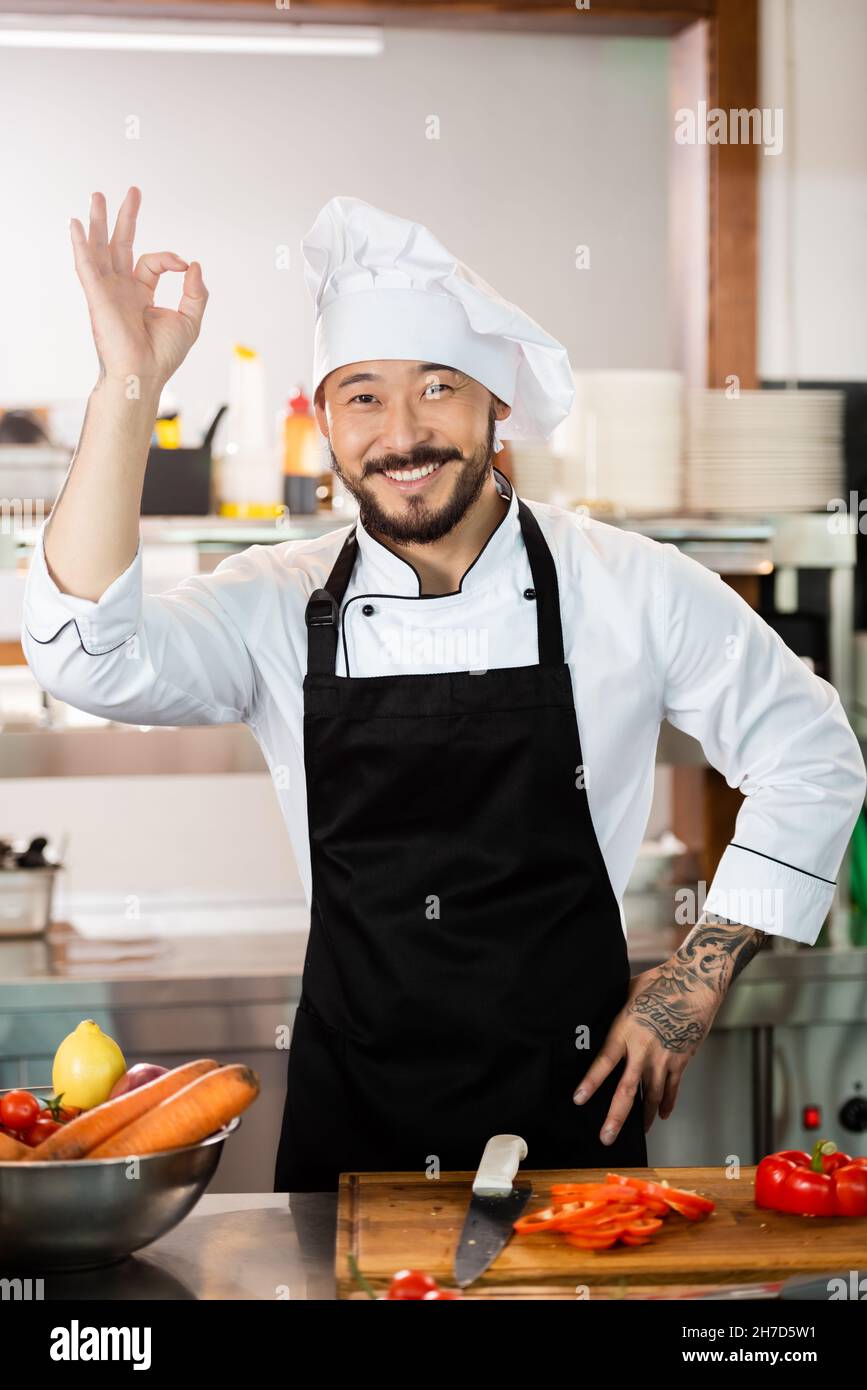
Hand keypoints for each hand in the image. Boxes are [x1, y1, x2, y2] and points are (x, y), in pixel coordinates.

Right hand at [70, 186, 207, 389]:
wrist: (145, 374)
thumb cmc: (163, 356)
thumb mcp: (190, 320)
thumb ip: (195, 292)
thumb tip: (195, 265)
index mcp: (140, 293)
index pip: (151, 262)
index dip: (170, 258)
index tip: (185, 266)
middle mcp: (121, 289)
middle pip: (120, 245)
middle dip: (125, 218)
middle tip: (133, 192)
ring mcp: (108, 291)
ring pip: (101, 249)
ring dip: (98, 222)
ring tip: (97, 196)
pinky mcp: (98, 296)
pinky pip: (86, 266)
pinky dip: (80, 245)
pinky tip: (75, 225)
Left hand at [573, 917, 764, 1143]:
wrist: (696, 983)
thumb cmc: (659, 982)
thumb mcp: (628, 994)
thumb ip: (616, 1012)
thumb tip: (600, 1015)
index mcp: (625, 1030)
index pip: (604, 1062)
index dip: (591, 1082)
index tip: (578, 1100)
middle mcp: (643, 1049)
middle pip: (627, 1089)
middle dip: (616, 1116)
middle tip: (606, 1137)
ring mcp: (664, 1057)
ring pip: (652, 1095)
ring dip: (643, 1116)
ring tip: (636, 1131)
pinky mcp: (681, 1060)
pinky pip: (673, 1088)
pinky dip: (667, 1103)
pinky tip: (661, 1115)